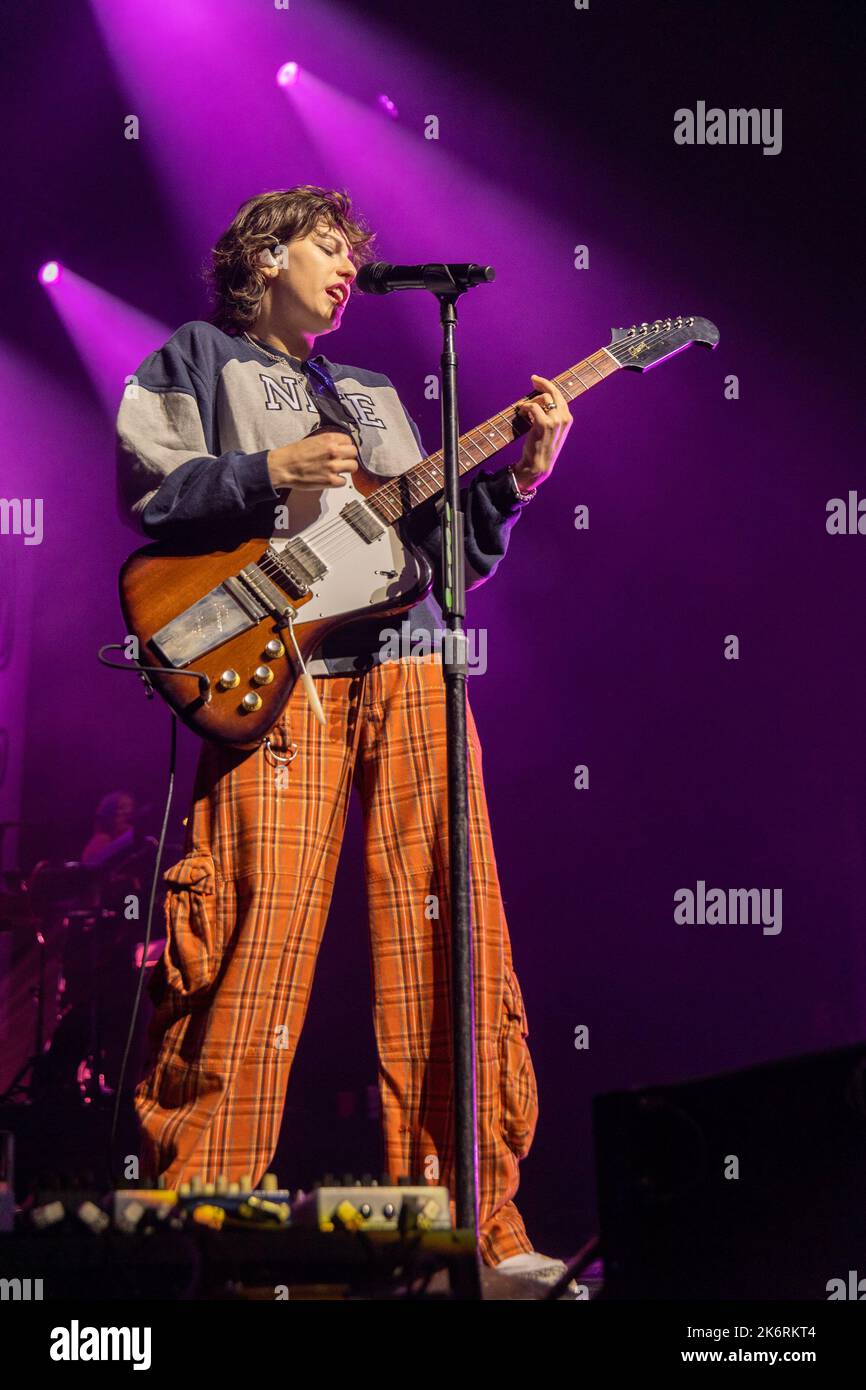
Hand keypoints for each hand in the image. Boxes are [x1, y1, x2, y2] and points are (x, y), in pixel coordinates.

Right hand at [267, 431, 358, 489]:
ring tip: (339, 470)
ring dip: (347, 469)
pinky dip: (339, 482)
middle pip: (354, 453)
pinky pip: (344, 481)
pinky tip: (331, 479)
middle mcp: (334, 451)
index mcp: (329, 439)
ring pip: (353, 467)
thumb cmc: (293, 454)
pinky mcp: (331, 481)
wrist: (283, 467)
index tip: (343, 450)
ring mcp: (334, 466)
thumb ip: (327, 442)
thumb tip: (337, 445)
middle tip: (343, 460)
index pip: (349, 440)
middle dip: (349, 457)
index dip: (346, 446)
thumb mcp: (312, 440)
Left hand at [512, 374, 571, 491]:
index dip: (548, 386)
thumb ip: (551, 415)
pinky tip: (521, 411)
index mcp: (567, 418)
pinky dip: (525, 407)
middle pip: (553, 392)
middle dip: (542, 382)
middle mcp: (564, 417)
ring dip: (531, 400)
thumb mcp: (552, 430)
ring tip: (523, 408)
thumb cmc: (542, 447)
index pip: (559, 396)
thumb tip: (541, 399)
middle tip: (533, 379)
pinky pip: (533, 406)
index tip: (538, 381)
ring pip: (543, 398)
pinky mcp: (543, 424)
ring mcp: (555, 420)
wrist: (539, 464)